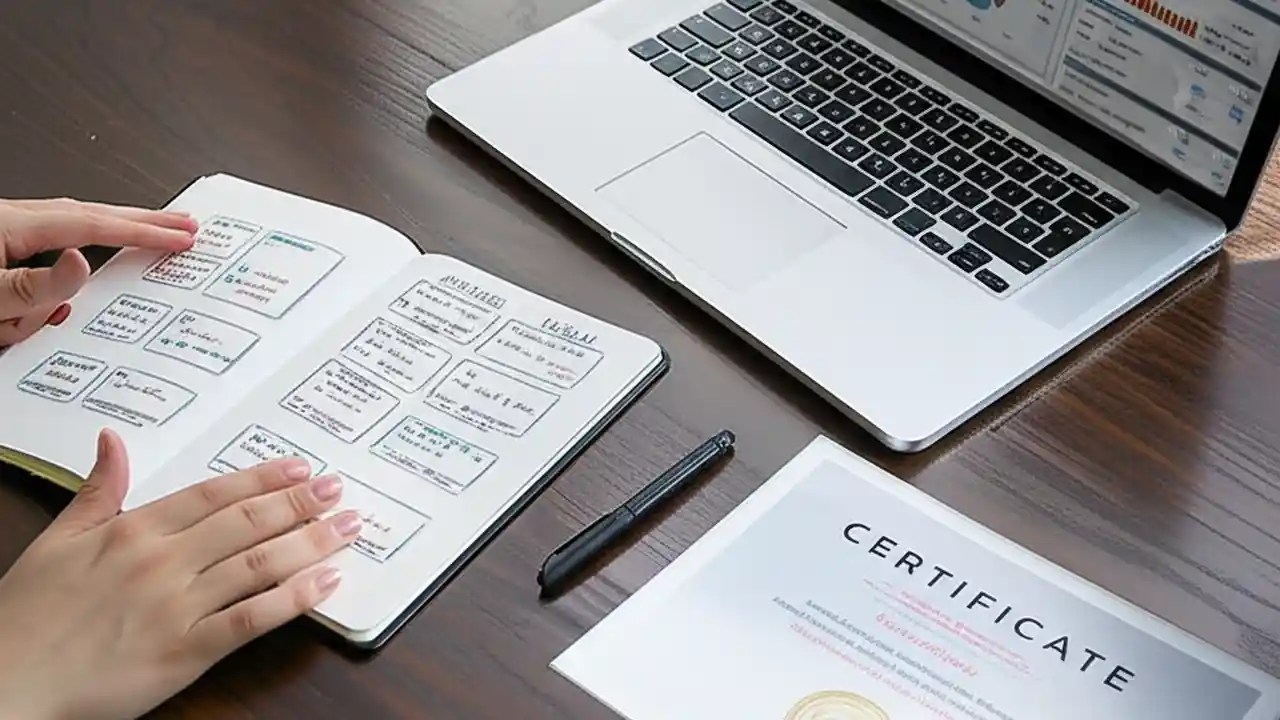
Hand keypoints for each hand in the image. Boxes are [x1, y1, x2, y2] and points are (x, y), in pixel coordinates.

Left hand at [0, 198, 196, 345]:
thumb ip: (35, 286)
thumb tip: (81, 263)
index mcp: (10, 225)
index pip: (92, 226)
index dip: (141, 233)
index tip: (179, 238)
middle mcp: (11, 218)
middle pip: (89, 213)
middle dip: (142, 220)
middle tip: (183, 224)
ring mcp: (6, 227)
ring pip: (69, 224)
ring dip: (112, 226)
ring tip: (148, 229)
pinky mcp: (0, 240)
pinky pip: (50, 236)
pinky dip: (81, 237)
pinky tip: (88, 252)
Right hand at [0, 430, 360, 719]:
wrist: (6, 682)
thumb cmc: (28, 614)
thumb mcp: (56, 541)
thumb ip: (97, 491)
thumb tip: (113, 439)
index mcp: (133, 532)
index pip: (213, 495)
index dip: (262, 479)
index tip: (300, 468)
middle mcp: (162, 563)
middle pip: (247, 523)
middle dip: (299, 503)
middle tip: (338, 489)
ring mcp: (177, 607)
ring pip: (259, 565)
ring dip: (310, 542)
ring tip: (347, 527)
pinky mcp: (185, 652)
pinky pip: (251, 619)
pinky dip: (293, 599)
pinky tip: (326, 582)